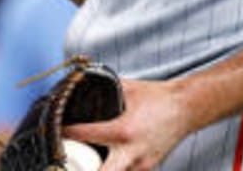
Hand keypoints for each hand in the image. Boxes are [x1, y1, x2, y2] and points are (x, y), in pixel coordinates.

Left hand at [63, 78, 199, 170]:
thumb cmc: (156, 96)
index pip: (86, 134)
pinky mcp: (148, 169)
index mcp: (123, 130)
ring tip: (83, 165)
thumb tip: (80, 82)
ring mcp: (141, 165)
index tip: (56, 132)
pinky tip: (105, 164)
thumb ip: (102, 87)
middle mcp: (131, 152)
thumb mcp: (126, 87)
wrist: (186, 108)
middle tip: (66, 164)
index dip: (67, 133)